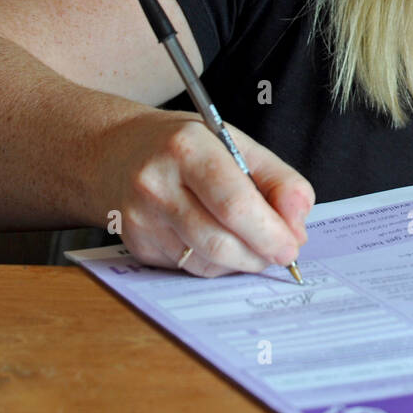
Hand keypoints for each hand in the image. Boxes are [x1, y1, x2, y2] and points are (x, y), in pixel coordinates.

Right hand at [95, 110, 313, 276]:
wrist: (115, 153)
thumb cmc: (184, 147)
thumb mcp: (234, 143)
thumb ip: (277, 179)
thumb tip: (298, 222)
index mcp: (186, 148)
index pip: (234, 202)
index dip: (270, 231)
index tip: (293, 245)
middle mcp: (156, 184)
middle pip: (220, 241)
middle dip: (260, 254)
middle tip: (281, 251)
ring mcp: (141, 220)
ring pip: (207, 262)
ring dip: (241, 262)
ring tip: (253, 244)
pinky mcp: (137, 246)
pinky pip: (190, 269)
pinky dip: (216, 263)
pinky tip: (219, 241)